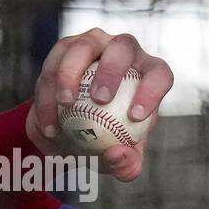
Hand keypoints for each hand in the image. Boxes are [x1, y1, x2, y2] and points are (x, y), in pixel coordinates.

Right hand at [25, 28, 173, 181]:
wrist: (70, 133)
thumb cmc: (107, 143)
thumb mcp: (119, 161)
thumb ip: (126, 164)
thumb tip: (118, 154)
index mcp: (149, 75)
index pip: (159, 74)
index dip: (152, 90)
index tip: (135, 116)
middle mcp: (124, 51)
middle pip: (122, 47)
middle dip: (112, 70)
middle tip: (100, 100)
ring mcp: (94, 44)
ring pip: (82, 47)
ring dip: (71, 74)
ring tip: (67, 105)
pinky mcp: (65, 48)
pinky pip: (53, 62)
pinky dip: (49, 92)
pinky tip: (48, 122)